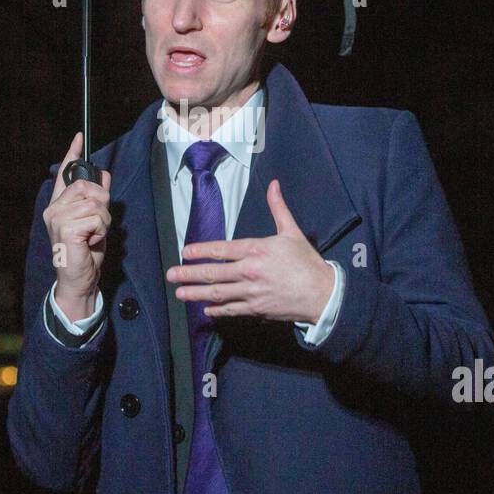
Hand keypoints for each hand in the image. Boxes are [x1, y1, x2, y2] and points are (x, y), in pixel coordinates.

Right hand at [43, 131, 111, 322]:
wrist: (79, 278)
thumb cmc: (86, 253)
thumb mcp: (95, 221)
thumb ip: (97, 199)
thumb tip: (104, 175)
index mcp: (58, 205)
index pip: (63, 174)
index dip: (71, 154)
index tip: (79, 137)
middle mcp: (54, 209)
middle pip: (88, 186)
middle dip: (102, 203)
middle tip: (98, 224)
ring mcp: (57, 218)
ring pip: (95, 203)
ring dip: (104, 220)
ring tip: (94, 235)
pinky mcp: (66, 228)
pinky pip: (96, 217)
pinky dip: (101, 229)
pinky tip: (91, 241)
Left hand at [166, 179, 333, 324]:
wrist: (322, 294)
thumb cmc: (307, 262)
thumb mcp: (292, 231)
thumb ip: (278, 208)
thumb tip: (273, 184)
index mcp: (256, 250)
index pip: (222, 249)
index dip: (201, 250)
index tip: (185, 252)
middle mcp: (250, 272)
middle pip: (214, 273)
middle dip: (189, 274)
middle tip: (171, 275)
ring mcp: (252, 292)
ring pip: (218, 293)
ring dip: (196, 293)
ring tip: (179, 293)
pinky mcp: (257, 309)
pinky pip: (232, 309)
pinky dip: (217, 310)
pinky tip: (205, 309)